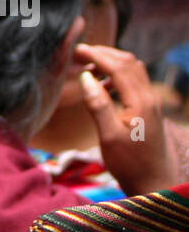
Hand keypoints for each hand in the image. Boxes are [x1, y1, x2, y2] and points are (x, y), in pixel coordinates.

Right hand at [76, 43, 180, 195]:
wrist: (154, 181)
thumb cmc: (129, 163)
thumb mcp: (108, 136)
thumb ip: (98, 105)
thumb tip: (86, 78)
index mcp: (140, 102)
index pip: (119, 67)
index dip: (98, 55)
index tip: (77, 50)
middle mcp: (149, 97)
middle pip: (129, 63)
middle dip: (105, 54)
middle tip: (80, 53)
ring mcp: (151, 102)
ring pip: (133, 70)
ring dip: (112, 63)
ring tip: (88, 66)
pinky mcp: (148, 108)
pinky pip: (134, 82)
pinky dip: (117, 76)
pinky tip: (102, 85)